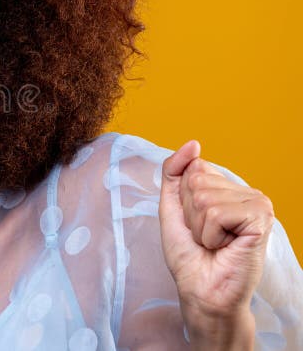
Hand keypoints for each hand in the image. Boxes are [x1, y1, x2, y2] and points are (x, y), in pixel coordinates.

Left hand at [158, 140, 273, 325]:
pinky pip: (217, 212)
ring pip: (204, 197)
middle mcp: (245, 190)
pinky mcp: (261, 218)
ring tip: (214, 243)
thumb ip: (175, 171)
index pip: (192, 167)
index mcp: (226, 186)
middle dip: (190, 213)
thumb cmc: (188, 253)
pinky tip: (224, 246)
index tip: (194, 222)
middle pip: (196, 181)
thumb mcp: (172, 206)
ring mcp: (257, 203)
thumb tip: (194, 144)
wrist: (201, 289)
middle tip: (204, 236)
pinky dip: (211, 235)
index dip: (182, 198)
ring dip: (199, 227)